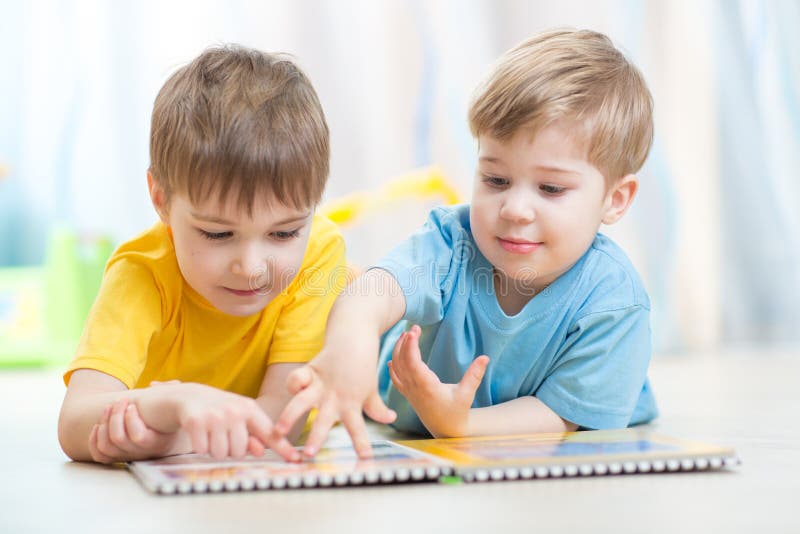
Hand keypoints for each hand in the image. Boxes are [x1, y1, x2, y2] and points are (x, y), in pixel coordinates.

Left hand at [88, 398, 178, 463]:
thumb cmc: (174, 412)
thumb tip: (152, 385)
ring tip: (109, 407)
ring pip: (106, 446)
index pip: (138, 436)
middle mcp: (143, 453)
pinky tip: (98, 425)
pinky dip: (94, 441)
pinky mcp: (118, 457)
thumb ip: (170, 389)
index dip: (131, 418)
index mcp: (159, 441)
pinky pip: (100, 456)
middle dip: (115, 416)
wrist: (170, 432)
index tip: (133, 405)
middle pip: (118, 439)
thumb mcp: (179, 400)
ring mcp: (129, 456)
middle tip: (120, 401)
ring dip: (103, 424)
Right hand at [170, 383, 298, 460]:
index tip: (296, 459)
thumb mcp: (239, 418)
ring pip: (221, 453)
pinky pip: (203, 450)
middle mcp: (234, 411)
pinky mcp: (196, 421)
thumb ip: (253, 435)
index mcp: (249, 409)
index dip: (283, 448)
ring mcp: (215, 416)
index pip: (269, 433)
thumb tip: (260, 451)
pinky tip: (200, 434)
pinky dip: (200, 447)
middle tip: (223, 436)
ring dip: (215, 450)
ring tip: (212, 434)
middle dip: (231, 450)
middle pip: (240, 451)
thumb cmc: (219, 410)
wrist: (189, 396)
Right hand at [274, 356, 396, 458]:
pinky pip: (296, 378)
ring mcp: (320, 385)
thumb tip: (391, 419)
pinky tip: (289, 390)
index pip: (357, 427)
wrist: (354, 338)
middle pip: (324, 420)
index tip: (365, 458)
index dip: (361, 443)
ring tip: (279, 431)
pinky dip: (292, 383)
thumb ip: (377, 408)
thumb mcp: (371, 389)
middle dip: (316, 438)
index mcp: (351, 404)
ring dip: (290, 416)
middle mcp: (333, 398)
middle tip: (309, 454)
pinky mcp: (310, 371)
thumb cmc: (363, 367)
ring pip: (302, 402)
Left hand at [388, 324, 488, 437]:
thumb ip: (475, 375)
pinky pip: (395, 379)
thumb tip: (485, 357)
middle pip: (402, 361)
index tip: (415, 330)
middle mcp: (414, 388)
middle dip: (405, 343)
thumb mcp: (467, 394)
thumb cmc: (457, 412)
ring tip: (406, 336)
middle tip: (414, 328)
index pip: (413, 362)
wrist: (446, 431)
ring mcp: (409, 392)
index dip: (411, 345)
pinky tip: (392, 359)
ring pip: (397, 368)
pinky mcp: (409, 395)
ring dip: (398, 351)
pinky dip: (393, 367)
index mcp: (426, 386)